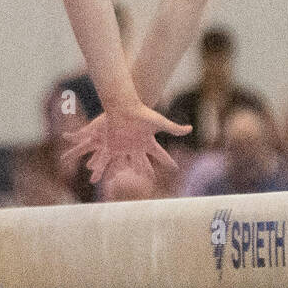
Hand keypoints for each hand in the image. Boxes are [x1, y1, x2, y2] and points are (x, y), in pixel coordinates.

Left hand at [63, 104, 190, 185]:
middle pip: (142, 163)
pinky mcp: (112, 145)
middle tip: (151, 179)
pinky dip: (102, 166)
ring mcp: (124, 146)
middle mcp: (136, 146)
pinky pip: (107, 159)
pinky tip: (97, 174)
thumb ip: (174, 128)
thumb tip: (191, 129)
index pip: (160, 155)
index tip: (175, 168)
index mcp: (147, 142)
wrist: (123, 105)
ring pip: (122, 164)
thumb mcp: (159, 122)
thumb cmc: (142, 113)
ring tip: (112, 181)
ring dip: (116, 173)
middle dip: (146, 171)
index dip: (167, 162)